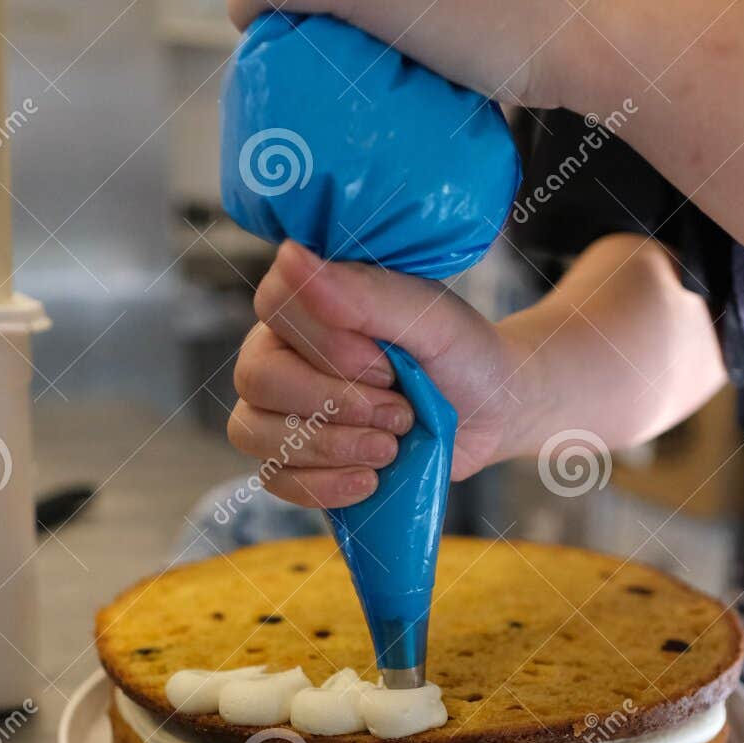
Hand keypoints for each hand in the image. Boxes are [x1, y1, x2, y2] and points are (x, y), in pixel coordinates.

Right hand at [228, 241, 539, 507]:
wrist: (489, 413)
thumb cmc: (459, 353)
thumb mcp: (428, 318)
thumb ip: (364, 293)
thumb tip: (291, 257)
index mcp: (310, 299)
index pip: (275, 307)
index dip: (328, 346)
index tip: (388, 366)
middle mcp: (282, 348)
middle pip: (257, 377)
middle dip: (335, 405)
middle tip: (399, 413)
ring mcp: (280, 407)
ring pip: (254, 431)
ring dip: (330, 447)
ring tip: (390, 448)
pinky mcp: (294, 459)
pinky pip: (274, 479)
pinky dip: (324, 485)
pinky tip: (370, 479)